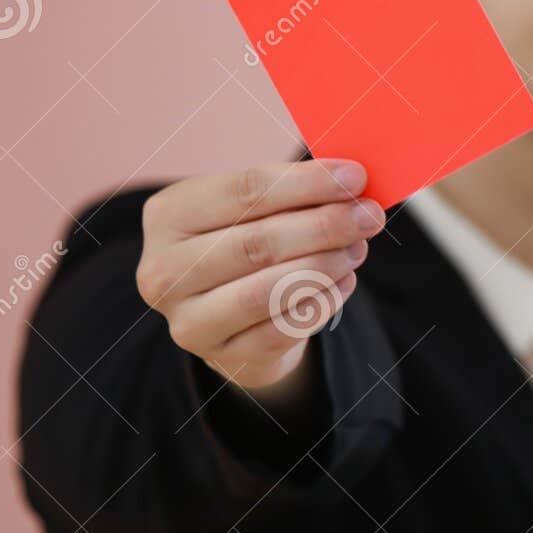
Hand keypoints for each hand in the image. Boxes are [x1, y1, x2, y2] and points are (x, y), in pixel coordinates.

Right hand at [135, 158, 382, 390]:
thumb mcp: (252, 208)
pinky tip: (344, 283)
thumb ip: (291, 192)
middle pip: (256, 243)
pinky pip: (279, 331)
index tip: (356, 177)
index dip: (306, 183)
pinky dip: (319, 304)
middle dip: (324, 226)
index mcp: (168, 214)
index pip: (244, 191)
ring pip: (264, 292)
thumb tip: (352, 181)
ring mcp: (186, 319)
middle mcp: (164, 269)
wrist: (227, 312)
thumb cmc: (244, 241)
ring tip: (358, 249)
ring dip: (324, 267)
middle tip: (368, 216)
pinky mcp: (218, 355)